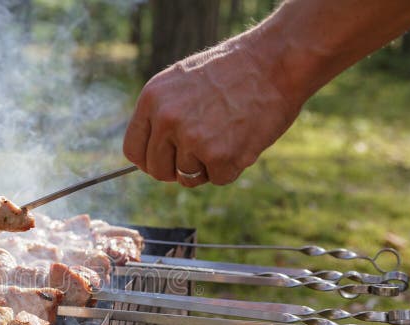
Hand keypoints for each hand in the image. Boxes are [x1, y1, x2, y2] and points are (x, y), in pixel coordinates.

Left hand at [123, 39, 301, 186]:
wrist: (276, 61)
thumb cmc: (233, 71)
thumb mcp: (182, 82)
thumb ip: (163, 114)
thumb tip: (154, 153)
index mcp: (152, 99)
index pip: (134, 149)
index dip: (149, 160)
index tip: (164, 161)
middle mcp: (167, 120)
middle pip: (157, 170)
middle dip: (177, 168)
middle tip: (202, 151)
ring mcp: (192, 139)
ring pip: (187, 177)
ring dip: (207, 166)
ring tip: (227, 136)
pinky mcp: (220, 157)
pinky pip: (218, 179)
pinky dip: (232, 167)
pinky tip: (243, 140)